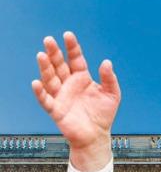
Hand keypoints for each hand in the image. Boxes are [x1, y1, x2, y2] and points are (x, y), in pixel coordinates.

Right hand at [31, 31, 120, 171]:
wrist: (97, 136)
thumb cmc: (104, 115)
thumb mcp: (112, 94)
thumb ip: (110, 78)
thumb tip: (106, 62)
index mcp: (82, 78)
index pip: (76, 59)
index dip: (72, 48)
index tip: (68, 35)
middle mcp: (69, 84)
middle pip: (59, 65)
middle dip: (54, 53)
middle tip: (49, 40)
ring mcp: (61, 95)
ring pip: (50, 78)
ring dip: (45, 67)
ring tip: (42, 55)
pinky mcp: (56, 109)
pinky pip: (46, 100)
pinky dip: (40, 92)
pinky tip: (37, 83)